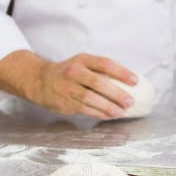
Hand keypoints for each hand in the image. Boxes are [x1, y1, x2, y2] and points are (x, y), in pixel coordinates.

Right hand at [0, 51, 137, 117]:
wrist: (40, 80)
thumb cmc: (68, 72)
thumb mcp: (82, 64)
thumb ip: (99, 70)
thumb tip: (127, 83)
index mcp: (82, 60)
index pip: (105, 64)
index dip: (122, 72)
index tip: (135, 81)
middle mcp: (74, 72)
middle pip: (99, 83)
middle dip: (117, 94)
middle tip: (130, 101)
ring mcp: (68, 88)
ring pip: (92, 99)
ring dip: (109, 107)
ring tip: (121, 111)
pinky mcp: (66, 102)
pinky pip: (86, 109)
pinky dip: (100, 113)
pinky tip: (110, 115)